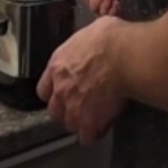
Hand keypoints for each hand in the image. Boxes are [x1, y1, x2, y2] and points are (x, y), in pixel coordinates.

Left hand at [38, 15, 127, 143]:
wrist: (124, 56)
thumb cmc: (111, 38)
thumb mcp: (92, 31)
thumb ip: (86, 44)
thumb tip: (96, 39)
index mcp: (57, 65)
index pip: (43, 88)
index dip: (54, 92)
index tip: (63, 92)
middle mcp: (60, 89)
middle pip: (54, 110)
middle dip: (64, 110)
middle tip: (79, 108)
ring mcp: (73, 107)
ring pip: (69, 124)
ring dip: (79, 123)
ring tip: (92, 120)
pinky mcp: (89, 121)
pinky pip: (86, 136)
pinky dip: (93, 134)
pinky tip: (101, 128)